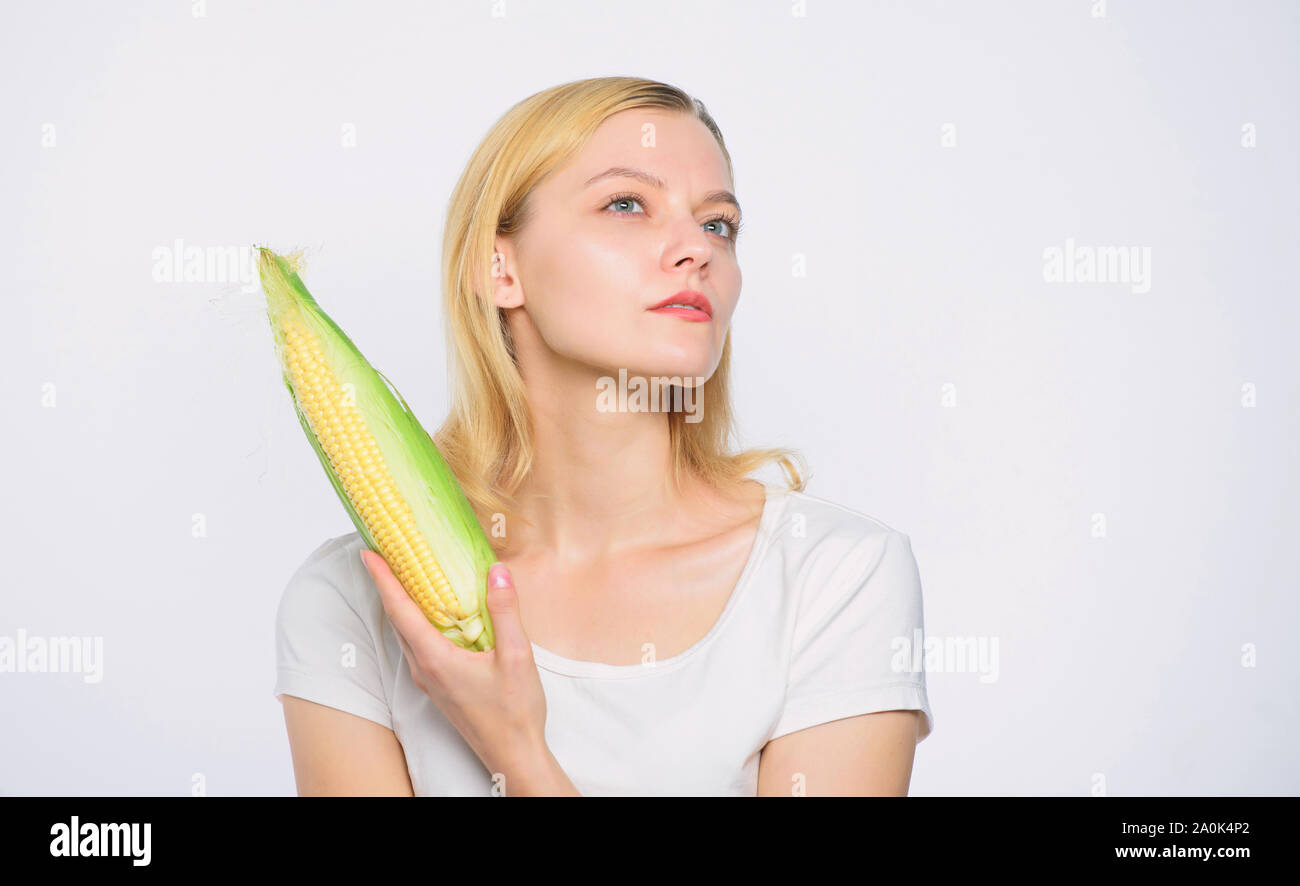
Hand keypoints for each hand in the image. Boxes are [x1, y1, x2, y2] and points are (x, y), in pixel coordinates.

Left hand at [360, 548, 555, 790]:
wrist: (513, 755)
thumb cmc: (515, 712)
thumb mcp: (516, 656)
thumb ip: (505, 612)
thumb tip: (497, 572)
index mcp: (435, 659)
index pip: (400, 610)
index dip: (383, 579)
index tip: (368, 553)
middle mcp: (424, 669)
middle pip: (397, 619)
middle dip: (387, 585)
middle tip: (384, 554)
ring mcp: (429, 679)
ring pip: (406, 634)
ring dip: (400, 603)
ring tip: (402, 576)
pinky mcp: (439, 685)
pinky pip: (419, 645)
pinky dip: (417, 621)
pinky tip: (431, 613)